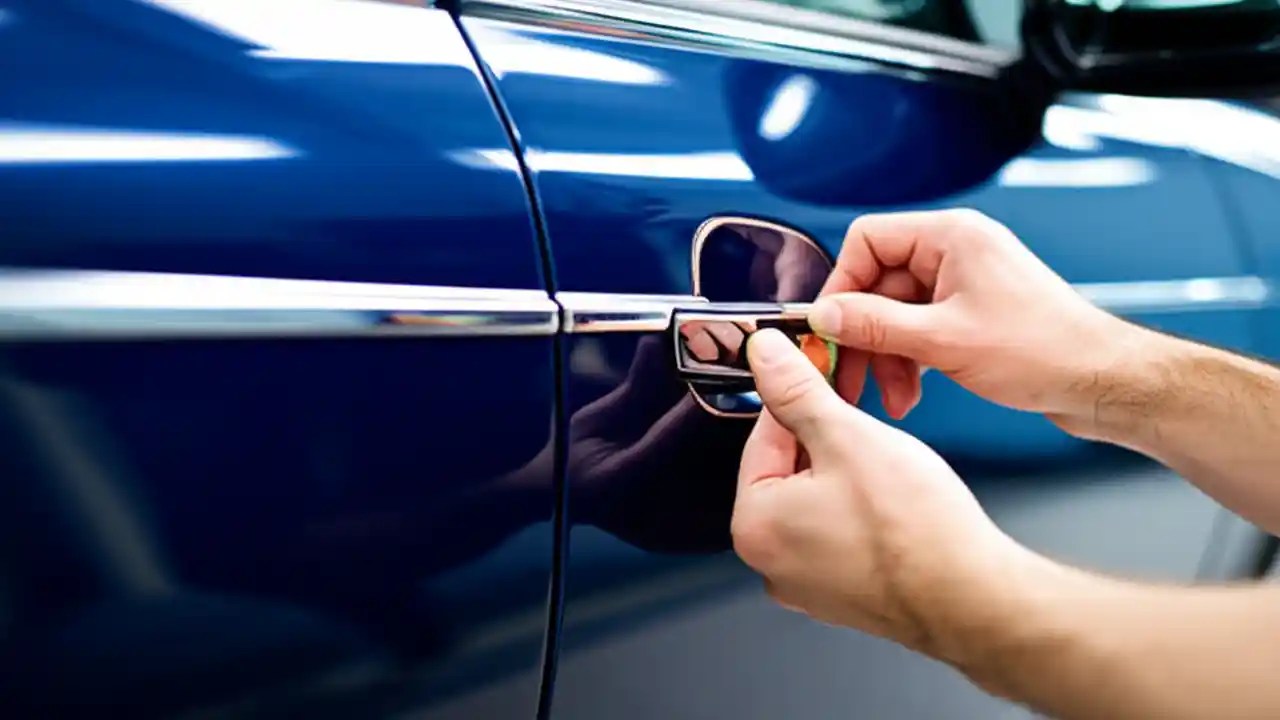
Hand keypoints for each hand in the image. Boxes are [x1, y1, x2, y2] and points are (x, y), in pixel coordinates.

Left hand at [732, 329, 1021, 657]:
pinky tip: (894, 498)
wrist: (975, 599)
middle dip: (824, 435)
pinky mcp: (845, 593)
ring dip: (846, 469)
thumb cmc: (914, 530)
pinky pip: (840, 531)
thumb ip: (797, 391)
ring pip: (818, 499)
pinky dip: (861, 507)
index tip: (821, 370)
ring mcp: (808, 583)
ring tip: (886, 461)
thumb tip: (763, 355)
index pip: (762, 436)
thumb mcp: (847, 436)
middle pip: (787, 470)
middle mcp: (771, 562)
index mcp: (754, 525)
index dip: (798, 395)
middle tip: (861, 415)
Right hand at [810, 209, 1138, 431]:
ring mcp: (963, 284)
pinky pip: (918, 330)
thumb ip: (875, 326)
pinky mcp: (970, 315)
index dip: (842, 285)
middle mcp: (955, 252)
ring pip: (895, 313)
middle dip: (864, 335)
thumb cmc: (1045, 350)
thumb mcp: (944, 341)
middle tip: (847, 375)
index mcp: (951, 236)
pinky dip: (907, 361)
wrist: (1101, 382)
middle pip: (878, 284)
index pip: (868, 241)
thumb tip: (824, 317)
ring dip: (885, 357)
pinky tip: (909, 394)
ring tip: (890, 397)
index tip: (829, 327)